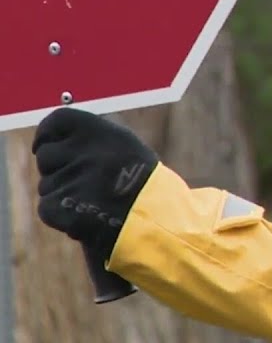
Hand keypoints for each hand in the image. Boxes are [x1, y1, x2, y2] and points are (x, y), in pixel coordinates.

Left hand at [32, 108, 158, 255]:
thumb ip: (91, 139)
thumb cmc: (140, 184)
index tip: (44, 144)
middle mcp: (87, 152)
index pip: (56, 120)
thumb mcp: (124, 148)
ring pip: (47, 185)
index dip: (46, 134)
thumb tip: (49, 137)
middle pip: (46, 156)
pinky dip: (62, 214)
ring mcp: (74, 179)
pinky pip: (47, 207)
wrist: (157, 222)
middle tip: (85, 180)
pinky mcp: (63, 206)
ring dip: (63, 193)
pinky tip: (85, 215)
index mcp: (103, 132)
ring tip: (94, 200)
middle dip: (57, 168)